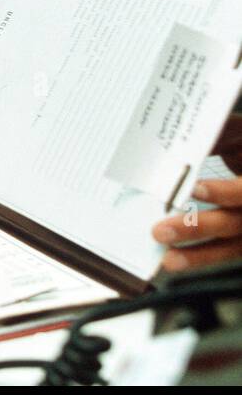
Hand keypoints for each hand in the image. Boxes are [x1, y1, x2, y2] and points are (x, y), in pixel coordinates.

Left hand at [153, 112, 241, 271]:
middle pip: (234, 223)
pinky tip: (171, 260)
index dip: (222, 191)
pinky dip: (199, 257)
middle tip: (160, 231)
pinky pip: (223, 252)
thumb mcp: (238, 133)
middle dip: (198, 227)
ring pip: (231, 247)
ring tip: (167, 260)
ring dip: (198, 255)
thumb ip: (217, 133)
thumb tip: (182, 137)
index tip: (193, 188)